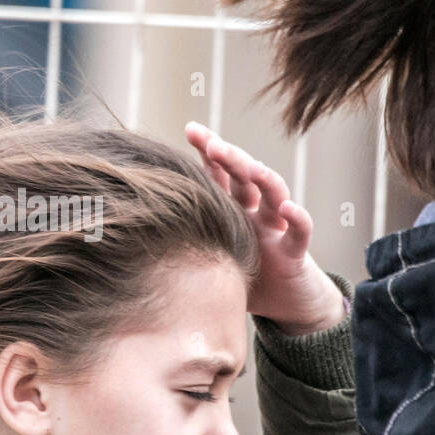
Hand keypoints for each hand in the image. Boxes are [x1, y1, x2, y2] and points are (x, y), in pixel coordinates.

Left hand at [184, 121, 345, 333]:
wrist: (287, 304)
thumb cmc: (246, 278)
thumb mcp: (213, 257)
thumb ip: (187, 241)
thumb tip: (135, 235)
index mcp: (232, 212)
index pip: (219, 175)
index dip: (208, 152)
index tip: (191, 129)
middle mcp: (254, 214)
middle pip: (243, 177)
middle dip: (230, 157)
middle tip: (213, 143)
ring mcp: (275, 230)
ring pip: (273, 195)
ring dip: (264, 179)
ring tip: (252, 167)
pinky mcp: (294, 254)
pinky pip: (299, 232)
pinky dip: (297, 218)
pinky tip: (287, 208)